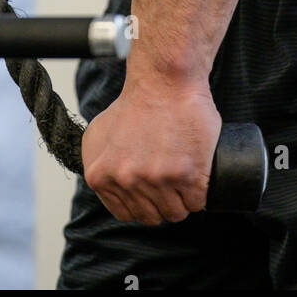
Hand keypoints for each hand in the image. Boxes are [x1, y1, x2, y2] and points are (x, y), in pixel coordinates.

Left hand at [81, 72, 220, 224]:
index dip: (143, 202)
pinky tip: (195, 172)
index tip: (151, 188)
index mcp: (100, 176)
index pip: (127, 214)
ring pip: (177, 213)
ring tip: (182, 173)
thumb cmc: (136, 104)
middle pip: (153, 215)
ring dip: (183, 199)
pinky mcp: (186, 175)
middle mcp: (125, 180)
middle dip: (163, 201)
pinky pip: (197, 202)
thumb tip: (108, 185)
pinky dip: (200, 192)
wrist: (164, 81)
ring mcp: (156, 179)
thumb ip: (97, 163)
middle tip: (169, 177)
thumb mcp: (98, 133)